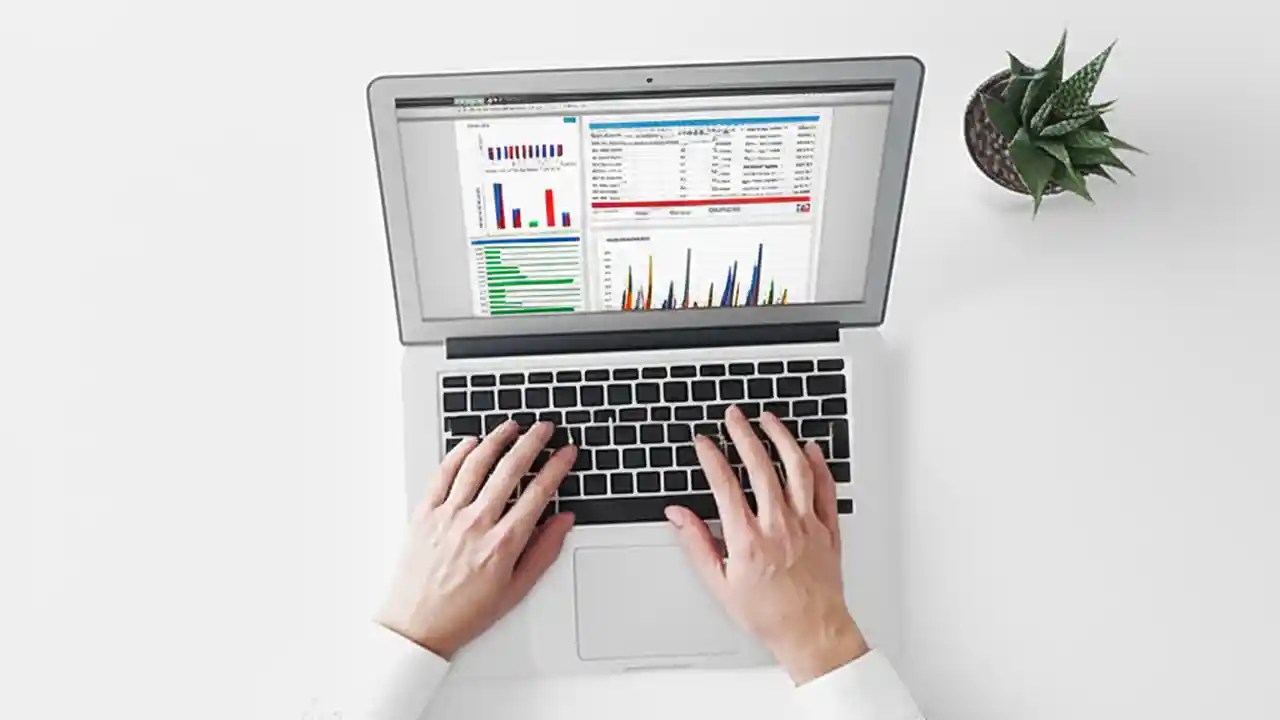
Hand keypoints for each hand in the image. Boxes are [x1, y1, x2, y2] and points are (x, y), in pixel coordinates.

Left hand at [375, 421, 575, 658]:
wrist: (417, 627)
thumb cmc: (464, 613)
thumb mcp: (516, 590)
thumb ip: (544, 551)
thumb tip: (563, 521)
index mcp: (503, 544)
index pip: (538, 492)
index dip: (556, 467)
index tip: (566, 453)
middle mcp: (476, 524)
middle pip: (510, 469)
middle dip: (532, 442)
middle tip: (544, 429)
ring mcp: (448, 516)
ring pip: (477, 464)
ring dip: (497, 439)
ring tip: (511, 426)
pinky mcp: (424, 514)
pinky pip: (443, 474)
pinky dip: (459, 453)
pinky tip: (471, 443)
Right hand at [664, 405, 868, 683]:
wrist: (811, 632)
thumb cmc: (768, 614)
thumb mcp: (720, 584)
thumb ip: (697, 544)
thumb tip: (678, 516)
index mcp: (748, 539)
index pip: (724, 484)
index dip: (711, 456)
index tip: (703, 441)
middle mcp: (780, 526)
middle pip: (760, 466)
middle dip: (743, 434)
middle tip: (733, 416)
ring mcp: (807, 525)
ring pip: (796, 469)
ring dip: (781, 438)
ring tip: (768, 420)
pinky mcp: (828, 529)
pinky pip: (826, 488)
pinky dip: (818, 464)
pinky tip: (810, 448)